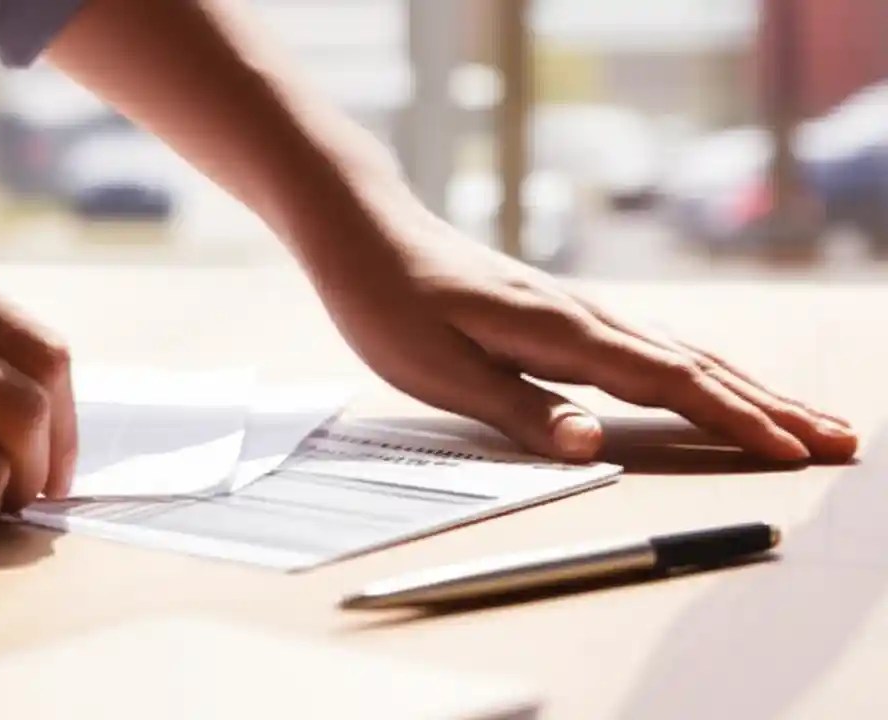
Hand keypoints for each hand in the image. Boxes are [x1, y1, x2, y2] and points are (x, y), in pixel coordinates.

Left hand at [295, 187, 857, 462]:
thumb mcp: (437, 369)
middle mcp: (583, 315)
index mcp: (558, 332)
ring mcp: (578, 309)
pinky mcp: (564, 311)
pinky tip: (714, 379)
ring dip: (748, 385)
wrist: (366, 231)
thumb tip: (592, 447)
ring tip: (801, 415)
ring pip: (682, 350)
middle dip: (770, 405)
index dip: (732, 419)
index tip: (790, 450)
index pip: (667, 381)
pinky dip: (702, 368)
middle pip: (696, 363)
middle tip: (838, 440)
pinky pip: (652, 343)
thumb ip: (517, 409)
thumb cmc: (390, 301)